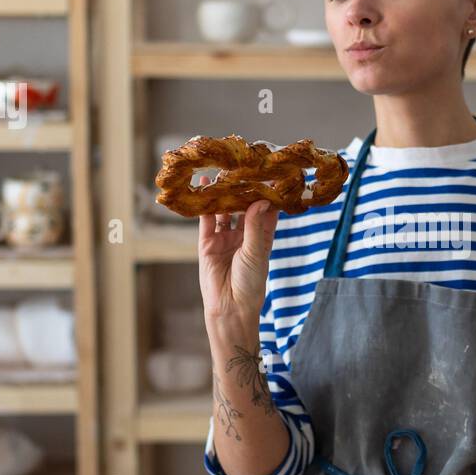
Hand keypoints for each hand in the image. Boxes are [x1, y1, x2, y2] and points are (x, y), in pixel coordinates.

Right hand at [197, 174, 279, 323]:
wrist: (229, 307)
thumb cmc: (250, 284)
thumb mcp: (256, 253)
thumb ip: (255, 227)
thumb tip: (260, 201)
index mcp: (262, 238)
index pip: (266, 211)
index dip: (268, 193)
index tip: (270, 173)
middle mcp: (244, 236)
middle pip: (244, 207)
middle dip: (244, 189)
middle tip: (244, 166)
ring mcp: (225, 238)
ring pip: (224, 210)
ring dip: (224, 193)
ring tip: (223, 172)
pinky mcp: (208, 243)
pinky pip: (206, 220)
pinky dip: (205, 204)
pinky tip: (205, 186)